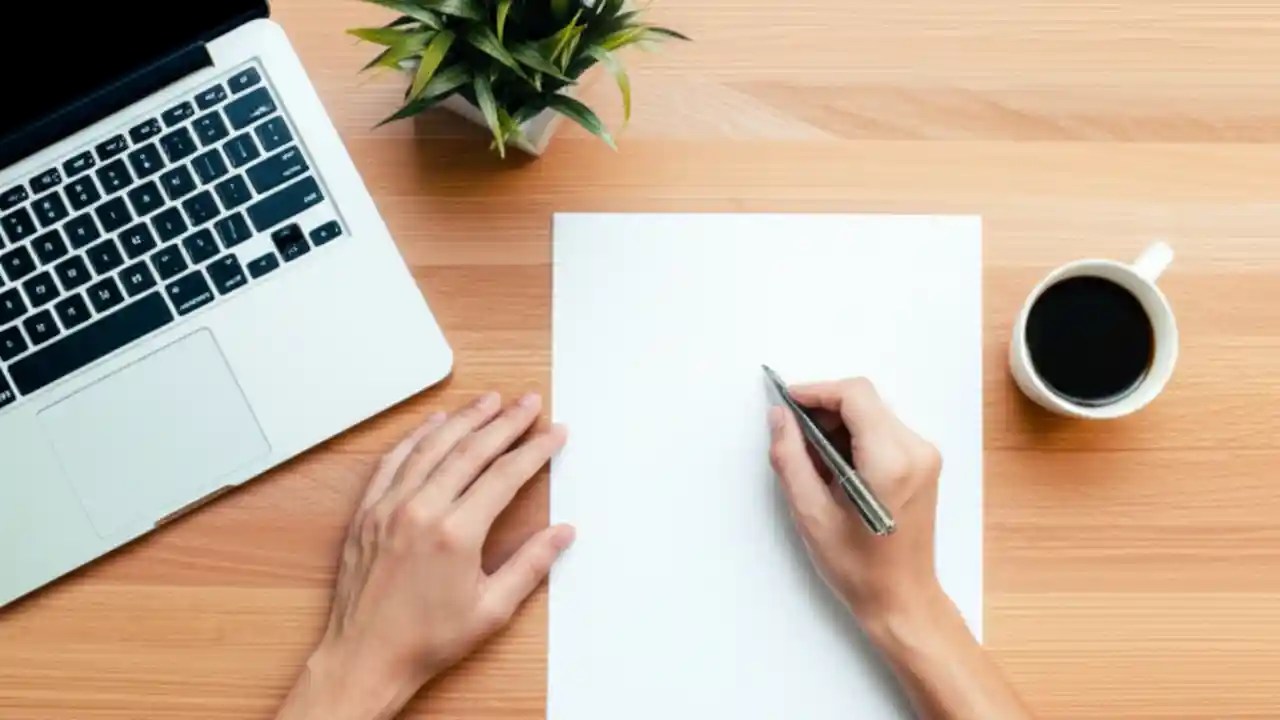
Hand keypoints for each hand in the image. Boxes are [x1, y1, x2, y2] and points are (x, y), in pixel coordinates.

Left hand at [277, 392, 574, 719]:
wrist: (364, 658)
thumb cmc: (425, 640)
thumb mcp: (491, 610)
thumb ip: (530, 565)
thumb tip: (562, 534)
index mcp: (455, 534)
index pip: (505, 475)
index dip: (535, 450)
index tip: (554, 434)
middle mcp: (420, 511)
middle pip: (471, 450)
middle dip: (506, 422)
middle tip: (528, 403)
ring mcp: (389, 507)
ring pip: (432, 446)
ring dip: (464, 419)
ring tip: (489, 400)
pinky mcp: (367, 512)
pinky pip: (394, 460)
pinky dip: (417, 436)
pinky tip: (435, 423)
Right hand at [767, 377, 942, 623]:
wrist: (903, 599)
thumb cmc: (858, 567)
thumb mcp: (811, 513)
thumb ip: (791, 458)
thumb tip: (779, 416)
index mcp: (891, 461)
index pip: (855, 396)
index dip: (816, 391)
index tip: (787, 403)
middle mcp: (916, 450)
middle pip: (865, 401)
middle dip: (825, 410)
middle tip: (793, 437)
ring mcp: (925, 456)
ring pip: (873, 414)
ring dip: (839, 425)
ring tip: (813, 460)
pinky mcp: (924, 464)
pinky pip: (884, 431)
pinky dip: (855, 437)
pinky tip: (836, 468)